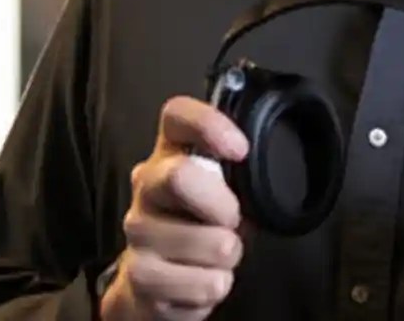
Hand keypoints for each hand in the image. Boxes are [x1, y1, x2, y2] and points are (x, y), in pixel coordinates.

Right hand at [100, 97, 249, 320]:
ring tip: (215, 255)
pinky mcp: (138, 276)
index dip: (209, 125)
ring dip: (226, 256)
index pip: (176, 115)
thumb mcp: (220, 192)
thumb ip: (235, 175)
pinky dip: (215, 287)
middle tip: (231, 221)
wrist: (153, 286)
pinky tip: (201, 278)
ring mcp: (138, 230)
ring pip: (208, 242)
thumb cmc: (198, 228)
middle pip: (179, 176)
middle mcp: (146, 186)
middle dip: (223, 207)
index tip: (240, 149)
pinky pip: (204, 284)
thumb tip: (265, 168)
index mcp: (170, 154)